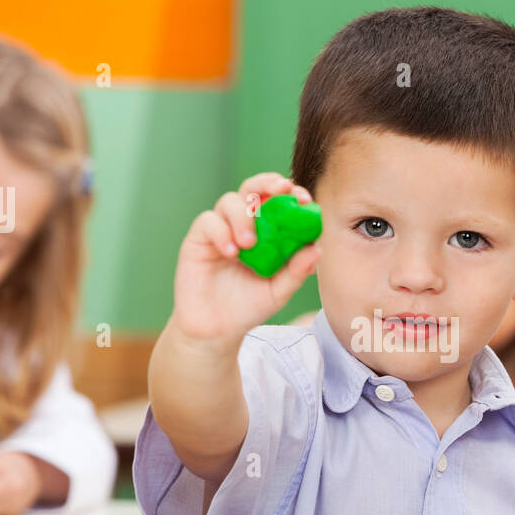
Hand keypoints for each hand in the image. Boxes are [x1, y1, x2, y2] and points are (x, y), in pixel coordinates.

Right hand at [169, 173, 320, 344]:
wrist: (217, 331)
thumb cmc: (248, 307)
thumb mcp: (279, 291)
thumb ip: (296, 271)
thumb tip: (317, 248)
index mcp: (264, 231)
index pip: (277, 201)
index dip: (290, 193)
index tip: (303, 198)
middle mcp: (241, 225)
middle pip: (252, 189)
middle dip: (267, 183)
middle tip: (281, 190)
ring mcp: (219, 230)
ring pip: (229, 201)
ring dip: (244, 215)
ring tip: (250, 243)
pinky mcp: (197, 241)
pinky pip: (208, 222)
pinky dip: (221, 232)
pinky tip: (231, 252)